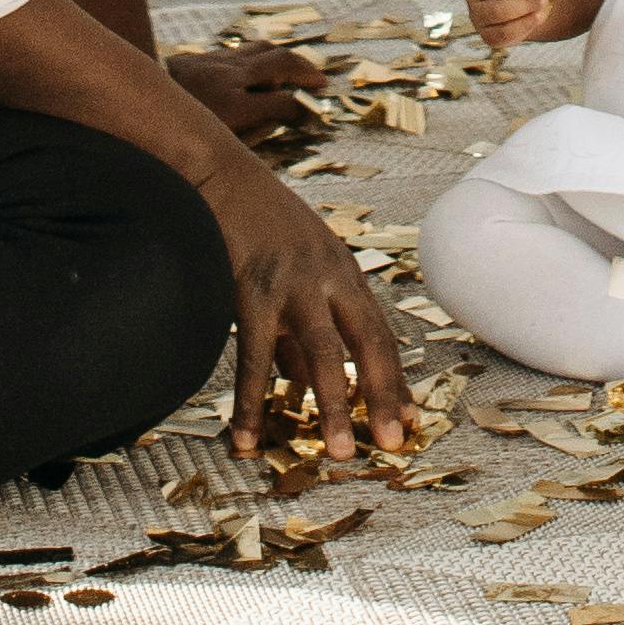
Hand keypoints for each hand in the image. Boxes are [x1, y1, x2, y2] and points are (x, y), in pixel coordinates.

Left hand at [166, 39, 325, 156]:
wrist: (134, 111)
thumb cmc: (177, 142)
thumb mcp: (219, 147)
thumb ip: (254, 133)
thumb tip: (283, 117)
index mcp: (232, 106)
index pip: (283, 103)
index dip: (303, 112)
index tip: (314, 119)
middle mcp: (229, 77)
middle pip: (281, 63)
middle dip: (306, 71)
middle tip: (322, 82)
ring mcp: (217, 61)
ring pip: (264, 48)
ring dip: (287, 58)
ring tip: (303, 69)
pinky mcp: (206, 55)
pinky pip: (243, 50)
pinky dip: (261, 57)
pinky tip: (267, 67)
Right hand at [199, 151, 414, 467]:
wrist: (217, 172)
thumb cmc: (256, 222)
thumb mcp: (294, 269)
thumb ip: (300, 330)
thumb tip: (304, 386)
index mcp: (343, 271)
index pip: (378, 335)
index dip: (393, 380)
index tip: (406, 422)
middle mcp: (328, 275)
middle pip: (367, 342)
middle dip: (381, 395)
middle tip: (391, 443)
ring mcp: (293, 281)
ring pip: (324, 352)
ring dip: (333, 406)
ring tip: (340, 452)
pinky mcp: (252, 288)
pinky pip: (255, 356)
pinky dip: (252, 400)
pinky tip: (249, 436)